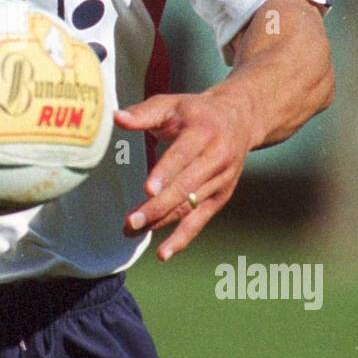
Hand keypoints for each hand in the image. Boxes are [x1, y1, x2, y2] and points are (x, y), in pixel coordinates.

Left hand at [114, 90, 256, 260]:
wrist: (239, 120)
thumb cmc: (196, 112)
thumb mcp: (172, 104)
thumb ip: (144, 113)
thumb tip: (117, 118)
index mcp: (204, 132)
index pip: (184, 155)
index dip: (166, 172)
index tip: (148, 190)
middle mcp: (217, 158)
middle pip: (186, 187)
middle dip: (158, 206)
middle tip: (131, 221)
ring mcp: (221, 180)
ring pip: (189, 206)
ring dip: (161, 221)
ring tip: (132, 231)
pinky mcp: (220, 197)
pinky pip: (199, 221)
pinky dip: (182, 238)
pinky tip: (162, 253)